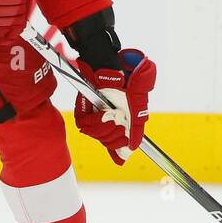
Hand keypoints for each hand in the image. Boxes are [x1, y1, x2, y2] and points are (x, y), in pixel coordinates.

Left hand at [74, 50, 155, 164]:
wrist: (111, 64)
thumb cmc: (127, 77)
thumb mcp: (138, 102)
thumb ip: (137, 126)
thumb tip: (134, 147)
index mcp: (122, 119)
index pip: (117, 143)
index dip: (117, 152)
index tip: (121, 158)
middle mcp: (108, 119)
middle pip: (108, 142)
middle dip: (115, 138)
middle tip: (120, 126)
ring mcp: (95, 115)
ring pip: (97, 136)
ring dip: (106, 130)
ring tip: (112, 117)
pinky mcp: (83, 109)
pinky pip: (85, 126)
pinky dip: (95, 123)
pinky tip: (102, 115)